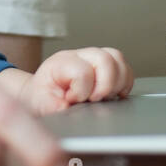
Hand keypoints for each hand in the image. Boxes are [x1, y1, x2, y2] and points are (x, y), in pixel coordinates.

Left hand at [20, 47, 134, 116]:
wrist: (39, 94)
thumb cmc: (41, 99)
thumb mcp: (42, 105)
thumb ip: (57, 107)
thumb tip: (72, 110)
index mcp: (61, 63)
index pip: (82, 70)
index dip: (82, 92)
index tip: (73, 101)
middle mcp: (78, 56)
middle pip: (105, 58)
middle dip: (105, 85)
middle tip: (95, 100)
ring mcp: (92, 58)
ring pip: (117, 59)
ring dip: (117, 82)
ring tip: (106, 97)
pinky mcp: (104, 66)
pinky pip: (124, 67)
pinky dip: (125, 82)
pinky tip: (115, 95)